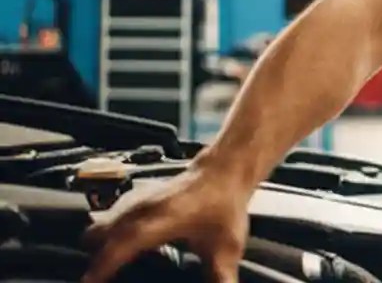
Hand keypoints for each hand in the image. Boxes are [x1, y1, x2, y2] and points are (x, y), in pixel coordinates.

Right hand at [81, 163, 251, 282]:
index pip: (117, 247)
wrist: (224, 171)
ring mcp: (135, 200)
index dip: (100, 269)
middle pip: (96, 236)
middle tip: (103, 280)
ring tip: (109, 270)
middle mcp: (139, 210)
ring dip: (98, 246)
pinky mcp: (135, 197)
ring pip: (99, 225)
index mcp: (157, 222)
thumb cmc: (224, 206)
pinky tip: (122, 248)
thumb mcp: (226, 247)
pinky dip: (107, 234)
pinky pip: (108, 218)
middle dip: (94, 260)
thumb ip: (220, 277)